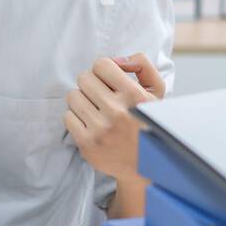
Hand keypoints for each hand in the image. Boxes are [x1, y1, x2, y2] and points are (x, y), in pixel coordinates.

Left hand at [63, 53, 165, 183]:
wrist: (146, 165)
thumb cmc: (149, 123)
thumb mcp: (157, 92)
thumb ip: (142, 66)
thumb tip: (116, 60)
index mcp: (135, 96)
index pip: (101, 65)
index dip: (103, 71)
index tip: (108, 81)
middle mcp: (117, 112)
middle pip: (83, 78)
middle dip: (91, 84)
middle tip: (100, 95)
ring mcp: (100, 130)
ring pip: (72, 96)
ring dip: (82, 100)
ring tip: (95, 110)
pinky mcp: (87, 145)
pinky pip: (67, 117)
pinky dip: (76, 118)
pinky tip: (91, 124)